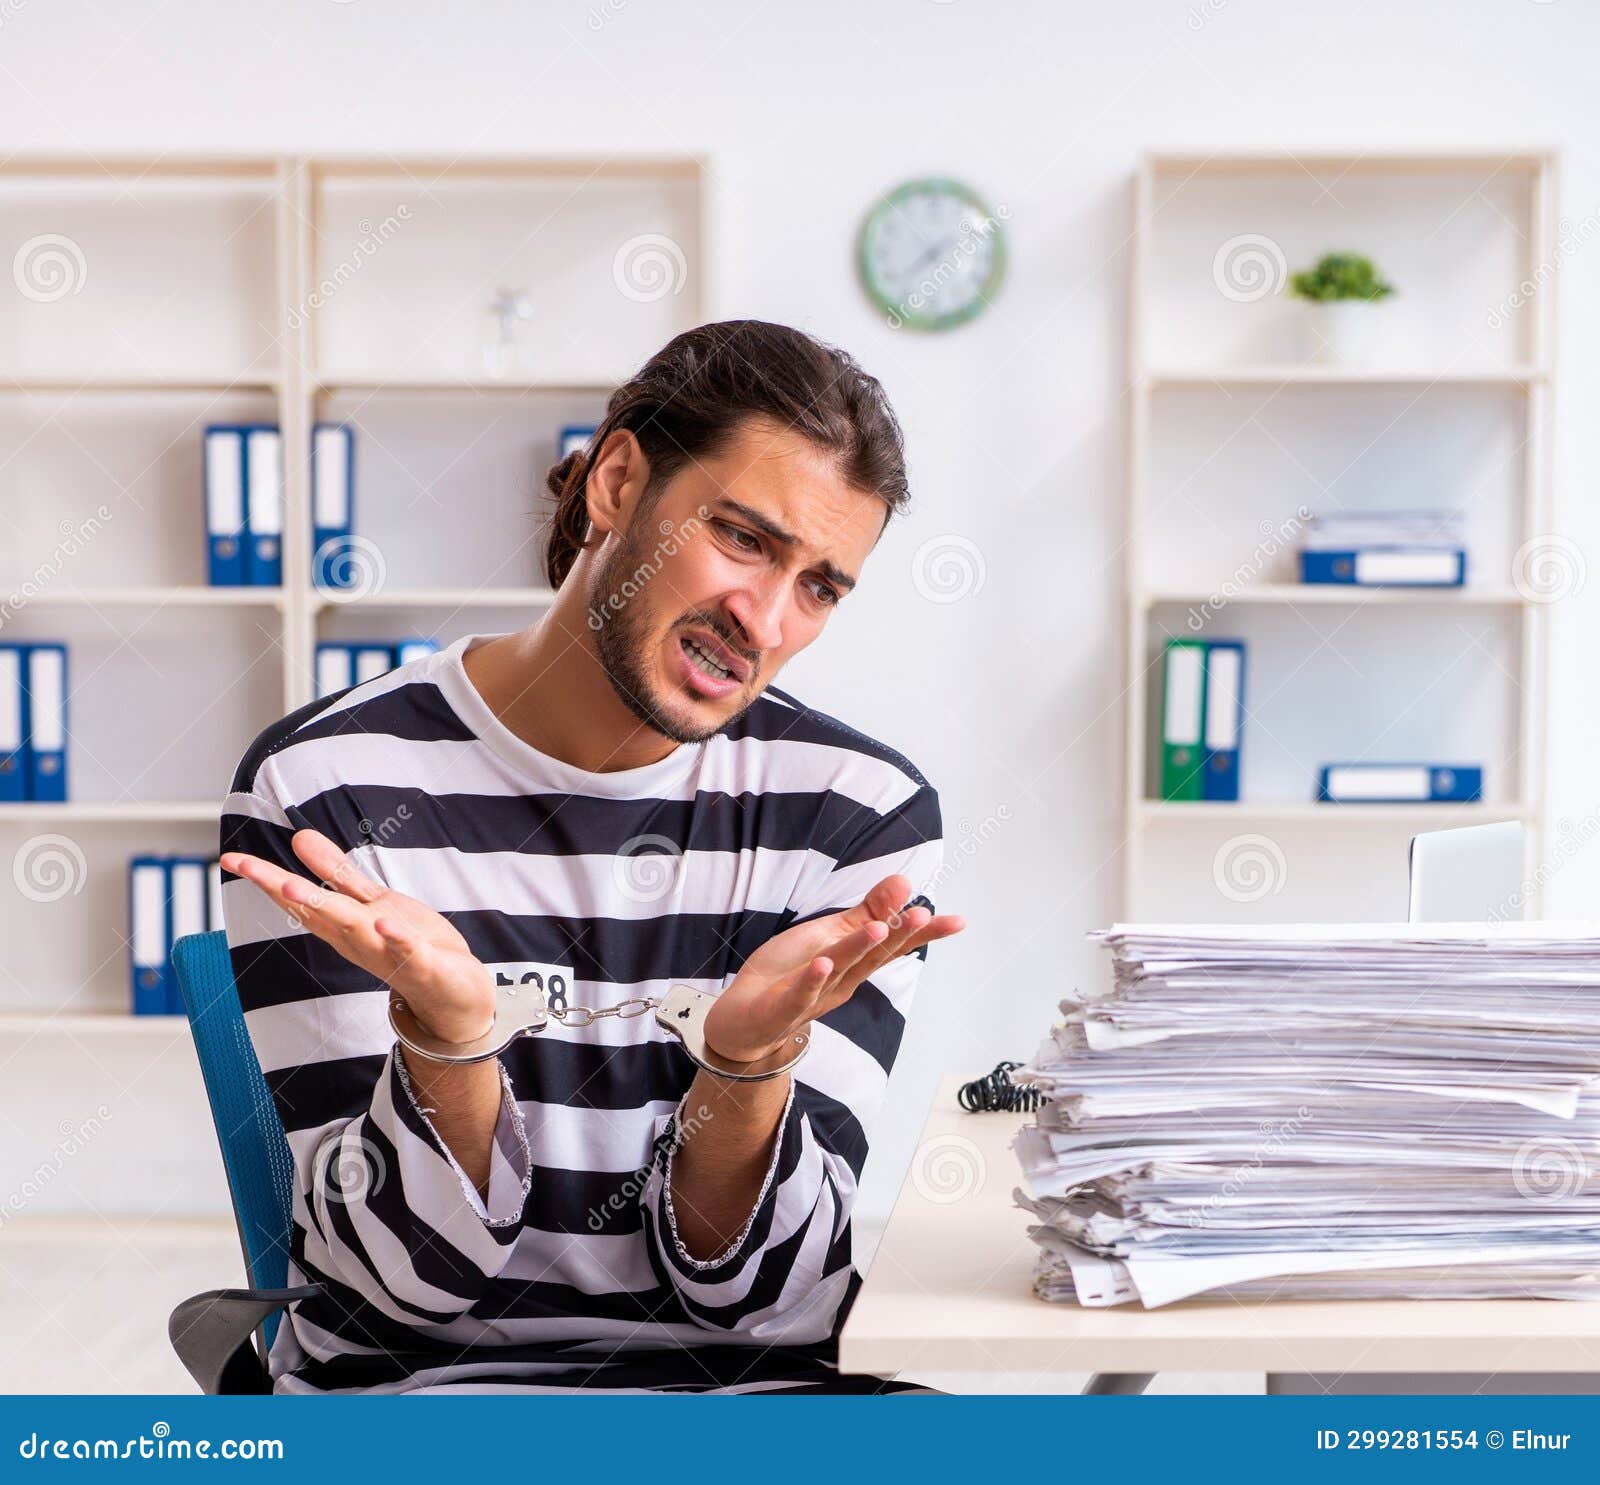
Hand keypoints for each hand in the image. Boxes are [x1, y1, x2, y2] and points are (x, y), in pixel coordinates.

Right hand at [219, 829, 494, 1043]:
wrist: (454, 995)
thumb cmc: (408, 945)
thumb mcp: (370, 903)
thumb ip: (336, 873)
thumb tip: (299, 837)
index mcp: (342, 924)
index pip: (299, 899)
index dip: (265, 878)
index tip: (229, 857)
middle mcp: (357, 939)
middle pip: (316, 911)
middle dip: (283, 889)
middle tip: (246, 868)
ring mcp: (388, 952)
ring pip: (353, 929)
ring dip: (325, 909)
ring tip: (293, 887)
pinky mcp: (423, 963)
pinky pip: (408, 951)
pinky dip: (396, 939)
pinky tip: (384, 924)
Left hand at [704, 874, 963, 1062]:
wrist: (745, 1020)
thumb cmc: (791, 973)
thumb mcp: (830, 936)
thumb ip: (867, 912)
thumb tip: (904, 881)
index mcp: (855, 963)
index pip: (894, 945)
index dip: (924, 933)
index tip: (957, 921)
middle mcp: (842, 980)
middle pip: (875, 957)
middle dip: (899, 936)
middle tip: (924, 915)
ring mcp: (814, 995)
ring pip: (841, 969)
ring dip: (860, 949)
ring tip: (879, 928)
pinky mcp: (783, 1007)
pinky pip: (800, 993)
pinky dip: (812, 978)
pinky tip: (823, 962)